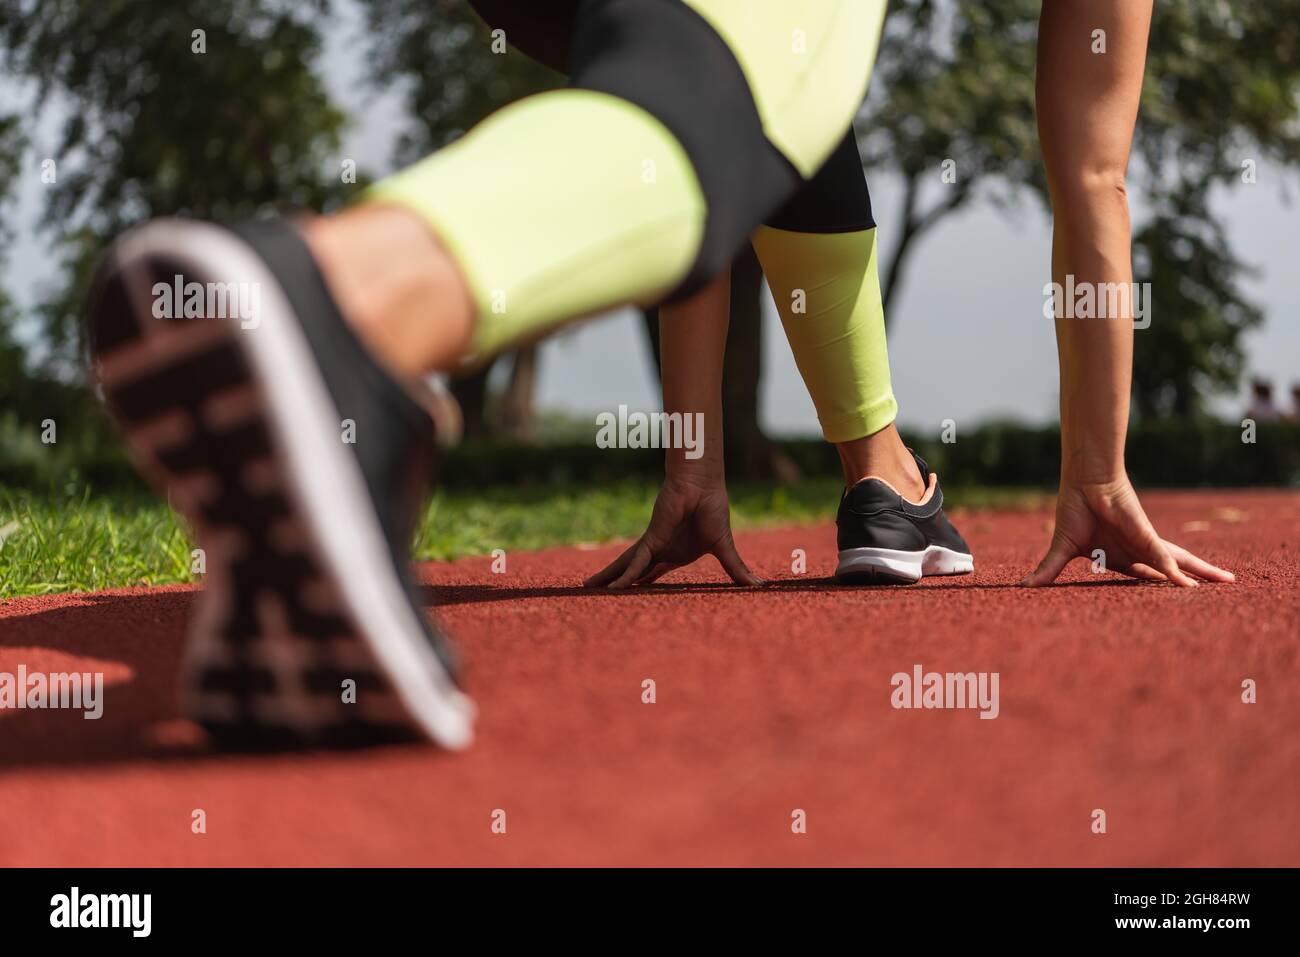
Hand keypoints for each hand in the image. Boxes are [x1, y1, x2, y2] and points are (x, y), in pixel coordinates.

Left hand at [585, 472, 762, 587]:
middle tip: (597, 594)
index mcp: (675, 554)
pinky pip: (637, 563)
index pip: (655, 576)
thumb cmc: (712, 510)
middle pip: (634, 573)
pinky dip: (627, 576)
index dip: (644, 587)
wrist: (703, 485)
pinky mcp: (651, 540)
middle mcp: (660, 552)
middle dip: (616, 584)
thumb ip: (735, 569)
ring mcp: (653, 546)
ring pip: (627, 568)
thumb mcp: (723, 547)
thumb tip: (760, 586)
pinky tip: (615, 589)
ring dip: (608, 579)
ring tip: (585, 588)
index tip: (632, 597)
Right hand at [1022, 477, 1233, 586]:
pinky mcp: (1144, 536)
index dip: (1161, 587)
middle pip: (1172, 569)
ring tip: (1228, 582)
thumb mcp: (1063, 549)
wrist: (1082, 482)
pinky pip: (1161, 559)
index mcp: (1121, 557)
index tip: (1178, 597)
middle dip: (1196, 578)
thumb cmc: (1074, 509)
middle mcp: (1138, 551)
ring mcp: (1144, 544)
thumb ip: (1050, 570)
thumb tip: (1024, 587)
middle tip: (1223, 586)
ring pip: (1178, 562)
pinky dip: (1173, 573)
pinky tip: (1189, 586)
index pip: (1146, 577)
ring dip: (1202, 573)